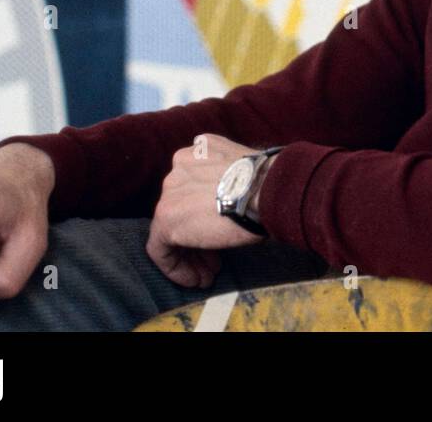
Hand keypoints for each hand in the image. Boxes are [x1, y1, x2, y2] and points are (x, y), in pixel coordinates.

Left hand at [146, 134, 268, 288]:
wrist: (267, 190)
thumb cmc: (270, 184)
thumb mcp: (246, 172)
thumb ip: (229, 182)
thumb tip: (233, 204)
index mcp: (199, 151)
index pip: (193, 186)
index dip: (205, 212)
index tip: (222, 229)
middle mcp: (180, 166)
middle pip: (181, 206)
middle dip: (197, 232)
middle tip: (215, 257)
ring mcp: (170, 191)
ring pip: (171, 227)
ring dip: (189, 253)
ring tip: (207, 273)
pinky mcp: (165, 219)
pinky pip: (161, 248)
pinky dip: (175, 267)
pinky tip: (196, 279)